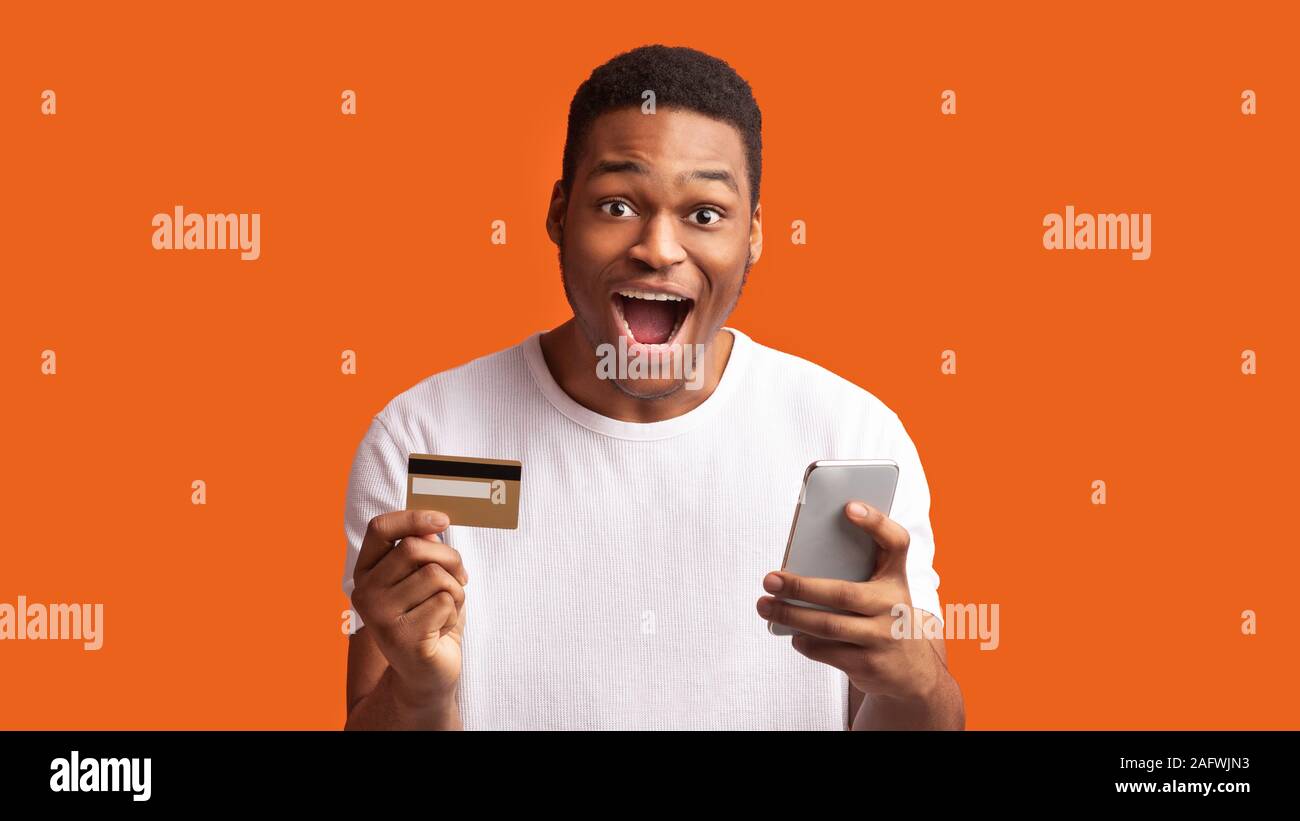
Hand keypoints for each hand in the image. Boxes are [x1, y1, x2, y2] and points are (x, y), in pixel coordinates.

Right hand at [350, 510, 468, 703]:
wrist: (426, 673)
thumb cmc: (429, 619)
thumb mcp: (426, 579)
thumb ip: (425, 551)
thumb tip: (432, 527)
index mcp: (366, 573)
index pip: (380, 529)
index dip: (413, 517)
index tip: (444, 519)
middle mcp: (365, 593)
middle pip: (413, 548)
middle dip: (449, 557)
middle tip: (461, 576)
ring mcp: (379, 616)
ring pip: (434, 575)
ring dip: (456, 589)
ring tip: (447, 608)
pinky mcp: (402, 637)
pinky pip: (444, 602)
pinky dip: (455, 611)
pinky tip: (442, 628)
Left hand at [756, 500, 940, 701]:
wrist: (912, 671)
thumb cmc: (882, 615)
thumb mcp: (880, 590)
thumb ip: (852, 571)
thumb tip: (798, 564)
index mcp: (896, 577)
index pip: (895, 542)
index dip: (875, 522)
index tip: (848, 506)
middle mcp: (894, 605)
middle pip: (843, 592)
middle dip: (801, 587)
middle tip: (769, 580)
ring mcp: (883, 637)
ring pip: (828, 625)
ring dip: (790, 616)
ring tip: (764, 606)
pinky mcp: (869, 665)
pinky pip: (826, 652)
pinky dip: (804, 641)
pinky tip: (792, 633)